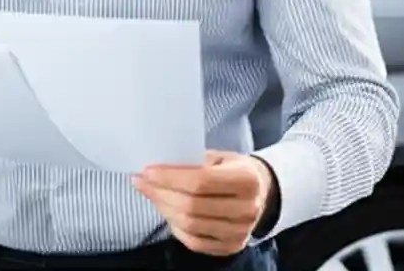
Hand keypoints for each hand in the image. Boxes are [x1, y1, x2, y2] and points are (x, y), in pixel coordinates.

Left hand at [133, 151, 275, 256]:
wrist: (261, 192)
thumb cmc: (234, 169)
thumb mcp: (219, 156)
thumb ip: (193, 162)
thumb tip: (156, 171)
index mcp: (246, 179)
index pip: (200, 181)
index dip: (169, 178)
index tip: (147, 171)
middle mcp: (247, 208)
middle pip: (192, 206)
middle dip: (161, 193)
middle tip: (142, 183)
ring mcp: (241, 231)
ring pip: (190, 225)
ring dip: (164, 210)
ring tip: (152, 196)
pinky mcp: (232, 246)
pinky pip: (195, 242)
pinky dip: (176, 228)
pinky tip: (167, 213)